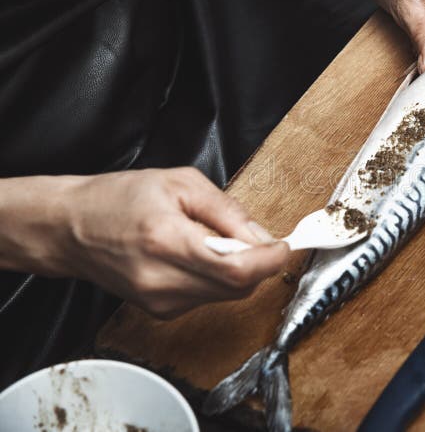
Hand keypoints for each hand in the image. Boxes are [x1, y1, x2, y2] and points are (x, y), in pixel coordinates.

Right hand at [0, 168, 288, 318]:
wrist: (69, 228)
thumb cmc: (118, 198)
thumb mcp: (180, 183)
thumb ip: (228, 211)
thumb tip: (263, 237)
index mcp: (167, 241)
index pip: (237, 269)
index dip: (270, 261)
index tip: (285, 247)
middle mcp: (163, 280)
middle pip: (238, 287)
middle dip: (257, 263)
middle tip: (250, 237)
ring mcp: (159, 302)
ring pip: (226, 294)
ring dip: (236, 271)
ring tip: (210, 240)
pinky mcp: (159, 311)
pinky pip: (207, 298)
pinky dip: (215, 278)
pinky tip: (195, 255)